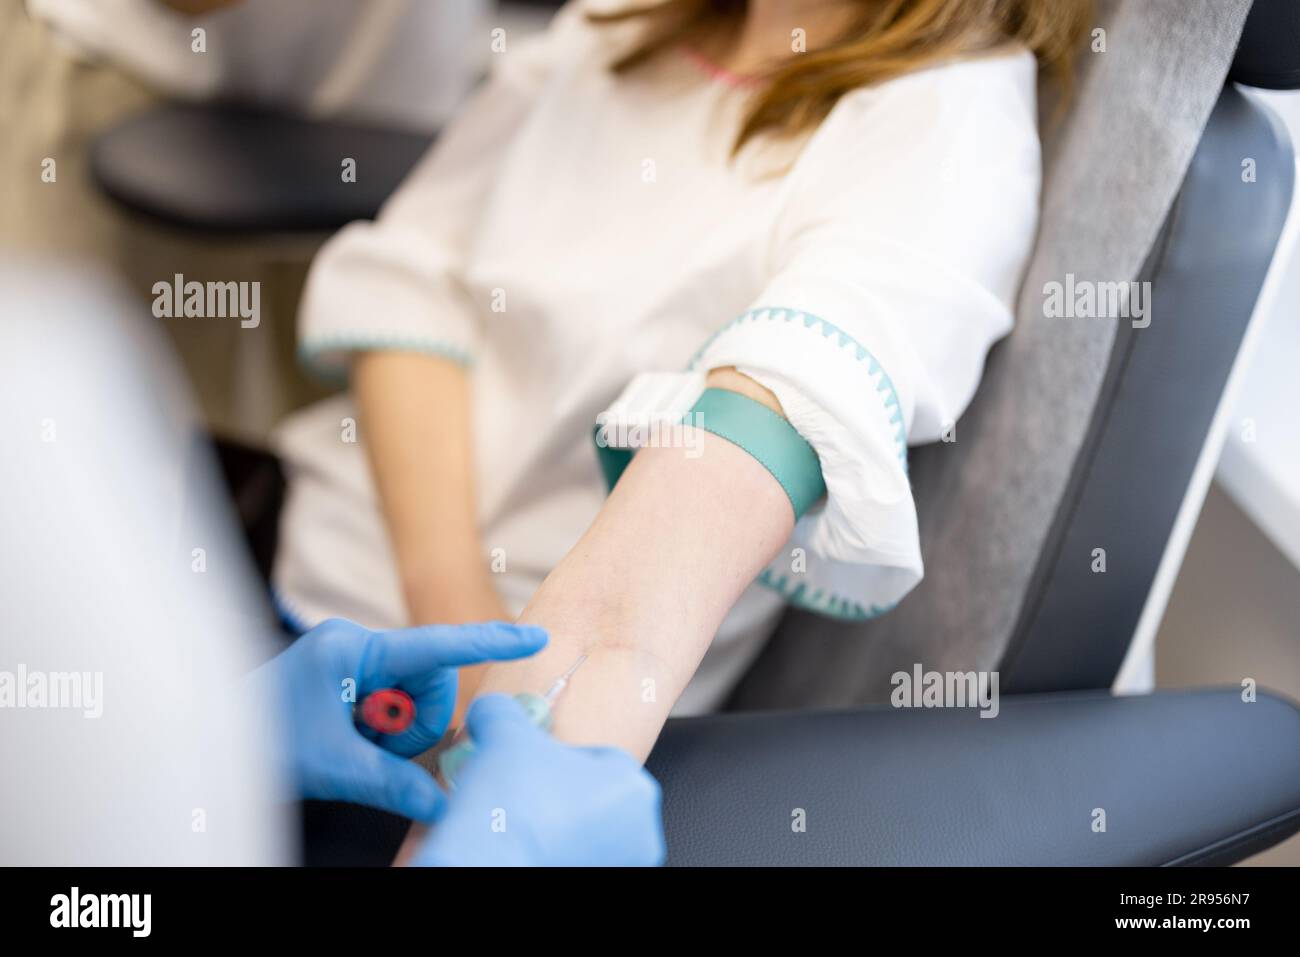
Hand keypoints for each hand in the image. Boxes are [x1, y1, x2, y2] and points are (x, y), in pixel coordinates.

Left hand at [254, 618, 546, 820]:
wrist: (214, 739)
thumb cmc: (263, 741)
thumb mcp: (334, 766)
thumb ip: (393, 783)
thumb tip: (443, 803)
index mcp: (352, 649)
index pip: (435, 646)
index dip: (490, 643)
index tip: (534, 638)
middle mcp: (357, 643)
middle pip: (429, 683)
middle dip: (414, 723)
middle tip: (375, 748)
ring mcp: (353, 656)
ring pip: (416, 697)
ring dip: (397, 731)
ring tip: (355, 744)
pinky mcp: (352, 672)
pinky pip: (396, 701)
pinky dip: (385, 729)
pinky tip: (353, 738)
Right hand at [411, 695, 665, 865]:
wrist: (488, 864)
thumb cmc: (511, 808)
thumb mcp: (504, 735)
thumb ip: (504, 712)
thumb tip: (493, 708)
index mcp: (635, 789)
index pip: (599, 757)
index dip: (558, 756)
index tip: (532, 763)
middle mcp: (640, 834)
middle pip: (597, 797)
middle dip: (561, 792)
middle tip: (525, 793)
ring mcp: (622, 866)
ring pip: (588, 833)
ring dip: (560, 825)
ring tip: (522, 823)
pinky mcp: (596, 885)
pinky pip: (577, 859)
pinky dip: (556, 853)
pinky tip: (527, 849)